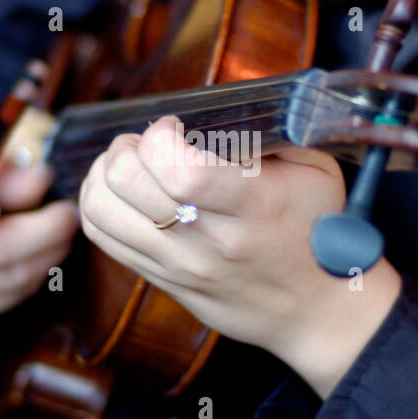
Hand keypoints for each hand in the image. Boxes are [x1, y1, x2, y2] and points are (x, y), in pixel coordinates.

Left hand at [78, 116, 400, 397]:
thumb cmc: (318, 231)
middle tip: (149, 144)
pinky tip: (124, 193)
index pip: (179, 171)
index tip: (177, 128)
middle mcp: (210, 240)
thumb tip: (224, 108)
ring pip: (102, 210)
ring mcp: (180, 265)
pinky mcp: (162, 281)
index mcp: (253, 206)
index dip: (161, 137)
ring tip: (132, 166)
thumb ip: (275, 132)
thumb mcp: (317, 171)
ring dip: (105, 174)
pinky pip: (102, 238)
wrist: (314, 310)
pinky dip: (99, 204)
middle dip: (127, 147)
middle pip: (127, 182)